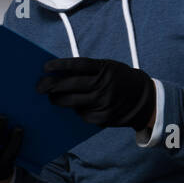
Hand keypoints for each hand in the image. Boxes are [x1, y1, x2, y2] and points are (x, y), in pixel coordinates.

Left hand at [35, 57, 155, 130]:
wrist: (144, 99)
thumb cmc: (120, 80)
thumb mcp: (109, 68)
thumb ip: (89, 70)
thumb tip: (60, 75)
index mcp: (105, 68)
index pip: (77, 65)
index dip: (59, 66)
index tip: (45, 67)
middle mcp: (104, 85)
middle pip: (70, 85)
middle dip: (52, 86)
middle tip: (40, 87)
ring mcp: (103, 102)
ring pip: (72, 102)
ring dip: (59, 100)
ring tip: (52, 98)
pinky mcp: (103, 117)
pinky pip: (82, 114)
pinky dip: (76, 110)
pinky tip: (75, 107)